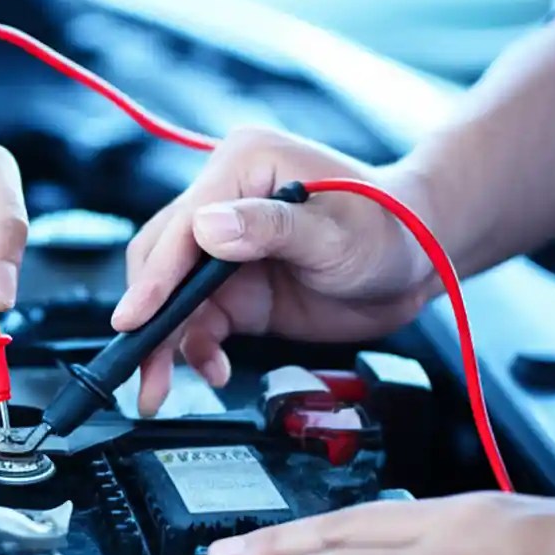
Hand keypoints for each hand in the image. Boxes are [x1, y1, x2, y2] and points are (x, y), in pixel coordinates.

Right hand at [115, 127, 434, 414]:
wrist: (420, 262)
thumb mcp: (335, 231)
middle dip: (149, 318)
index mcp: (241, 167)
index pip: (181, 226)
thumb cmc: (391, 227)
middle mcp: (223, 205)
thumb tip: (210, 228)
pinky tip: (213, 370)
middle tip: (141, 364)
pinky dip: (196, 351)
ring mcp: (224, 251)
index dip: (155, 277)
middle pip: (160, 262)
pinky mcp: (233, 290)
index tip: (133, 319)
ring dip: (164, 344)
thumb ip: (273, 227)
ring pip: (171, 300)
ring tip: (159, 387)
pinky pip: (198, 324)